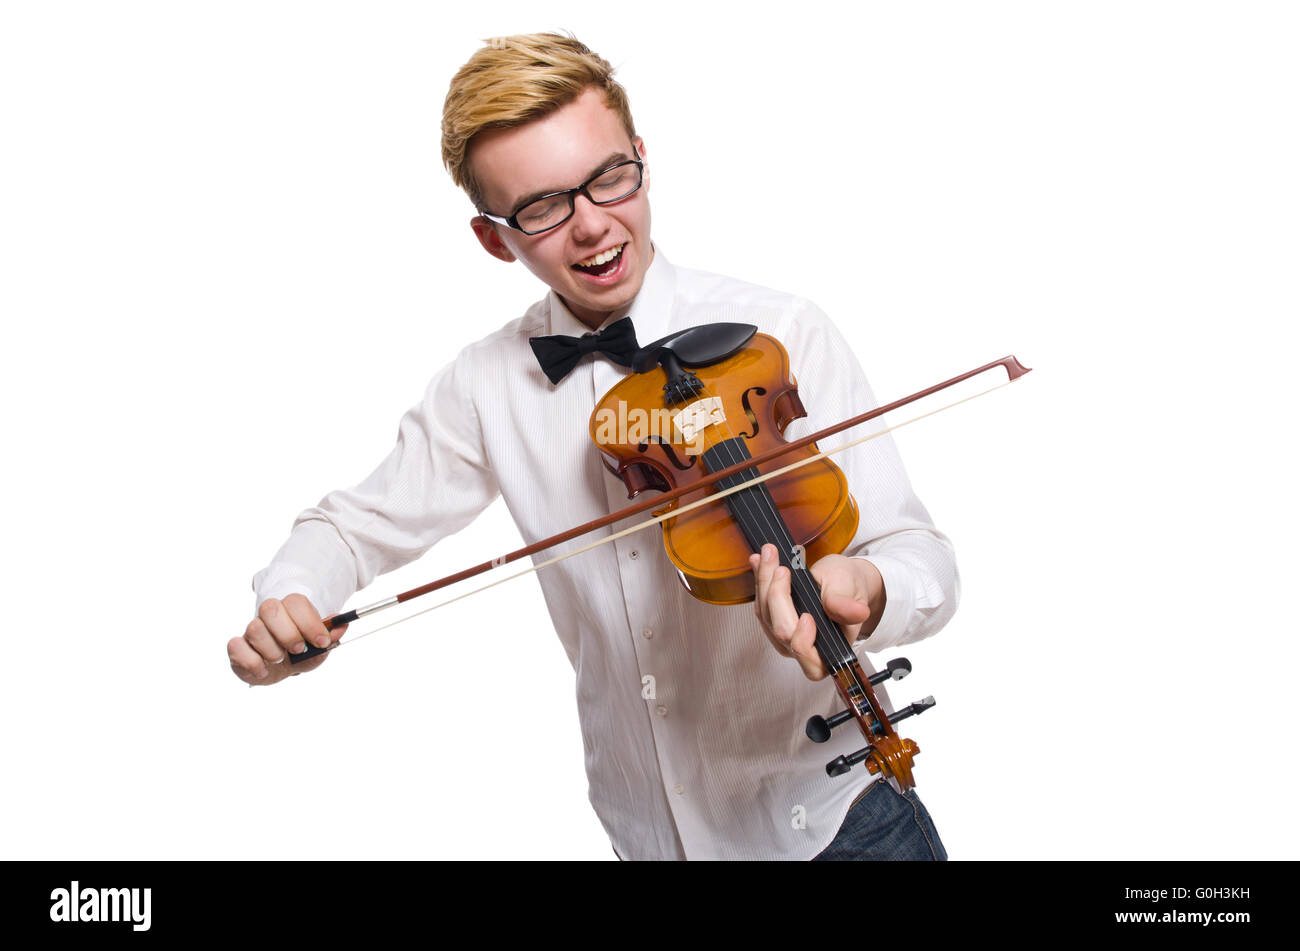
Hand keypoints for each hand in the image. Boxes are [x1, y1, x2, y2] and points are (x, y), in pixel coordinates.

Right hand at [227, 593, 346, 685]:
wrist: (278, 670)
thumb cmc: (299, 655)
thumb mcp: (318, 648)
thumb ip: (330, 637)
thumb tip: (342, 626)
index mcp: (290, 610)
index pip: (296, 602)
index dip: (310, 622)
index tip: (321, 642)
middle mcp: (268, 616)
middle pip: (271, 608)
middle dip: (288, 633)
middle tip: (298, 650)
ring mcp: (251, 630)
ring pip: (255, 628)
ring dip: (271, 649)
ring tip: (279, 660)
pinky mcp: (237, 647)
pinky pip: (236, 646)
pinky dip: (252, 661)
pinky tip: (263, 670)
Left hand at [748, 544, 885, 680]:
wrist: (843, 581)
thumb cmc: (849, 589)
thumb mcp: (851, 591)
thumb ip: (846, 604)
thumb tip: (858, 612)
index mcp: (829, 649)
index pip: (808, 656)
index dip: (802, 640)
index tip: (807, 616)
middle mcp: (804, 648)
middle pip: (781, 631)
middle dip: (778, 596)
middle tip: (782, 569)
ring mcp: (786, 636)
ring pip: (766, 615)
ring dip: (765, 583)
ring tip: (768, 555)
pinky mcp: (774, 621)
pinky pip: (762, 604)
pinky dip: (760, 581)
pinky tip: (759, 562)